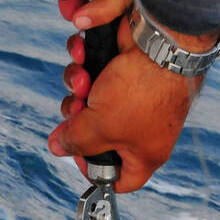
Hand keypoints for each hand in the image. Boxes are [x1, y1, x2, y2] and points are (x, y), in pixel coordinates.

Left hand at [48, 6, 214, 191]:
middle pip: (97, 136)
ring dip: (77, 86)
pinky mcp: (124, 69)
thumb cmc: (141, 91)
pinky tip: (83, 53)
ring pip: (91, 100)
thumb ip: (76, 140)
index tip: (78, 155)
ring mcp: (133, 97)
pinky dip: (84, 62)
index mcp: (144, 154)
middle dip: (78, 120)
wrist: (162, 40)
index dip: (95, 171)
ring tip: (81, 78)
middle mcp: (141, 129)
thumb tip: (57, 148)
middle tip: (75, 109)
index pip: (120, 179)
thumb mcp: (101, 126)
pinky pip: (95, 71)